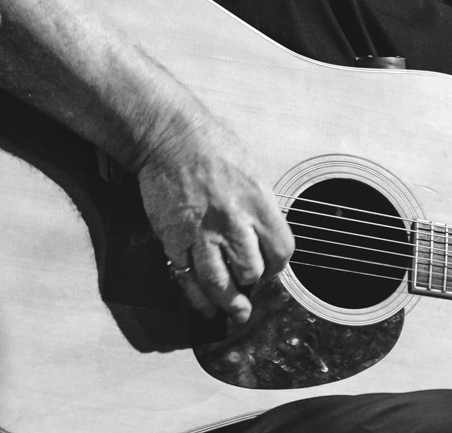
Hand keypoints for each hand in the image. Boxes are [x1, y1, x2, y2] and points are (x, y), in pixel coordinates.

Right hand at [136, 124, 294, 323]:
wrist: (170, 137)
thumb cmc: (214, 147)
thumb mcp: (253, 172)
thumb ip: (260, 208)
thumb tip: (265, 238)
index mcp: (257, 203)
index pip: (281, 252)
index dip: (278, 265)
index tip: (271, 265)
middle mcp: (232, 222)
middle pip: (251, 271)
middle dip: (253, 280)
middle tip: (249, 282)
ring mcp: (201, 233)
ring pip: (219, 284)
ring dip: (229, 303)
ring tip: (235, 313)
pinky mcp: (173, 239)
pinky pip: (186, 278)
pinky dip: (196, 298)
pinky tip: (204, 307)